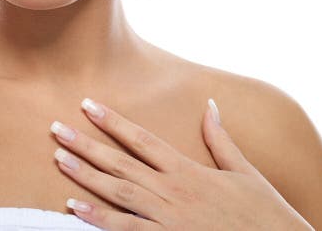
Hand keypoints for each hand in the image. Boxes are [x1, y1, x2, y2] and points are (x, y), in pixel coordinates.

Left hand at [48, 97, 313, 229]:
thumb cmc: (266, 215)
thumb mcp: (245, 172)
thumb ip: (220, 139)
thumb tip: (210, 105)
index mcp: (189, 171)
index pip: (142, 139)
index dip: (112, 121)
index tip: (87, 105)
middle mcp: (173, 192)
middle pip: (120, 163)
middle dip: (85, 144)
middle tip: (55, 128)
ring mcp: (168, 220)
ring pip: (117, 193)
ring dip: (84, 176)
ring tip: (58, 159)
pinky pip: (125, 230)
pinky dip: (98, 218)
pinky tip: (73, 207)